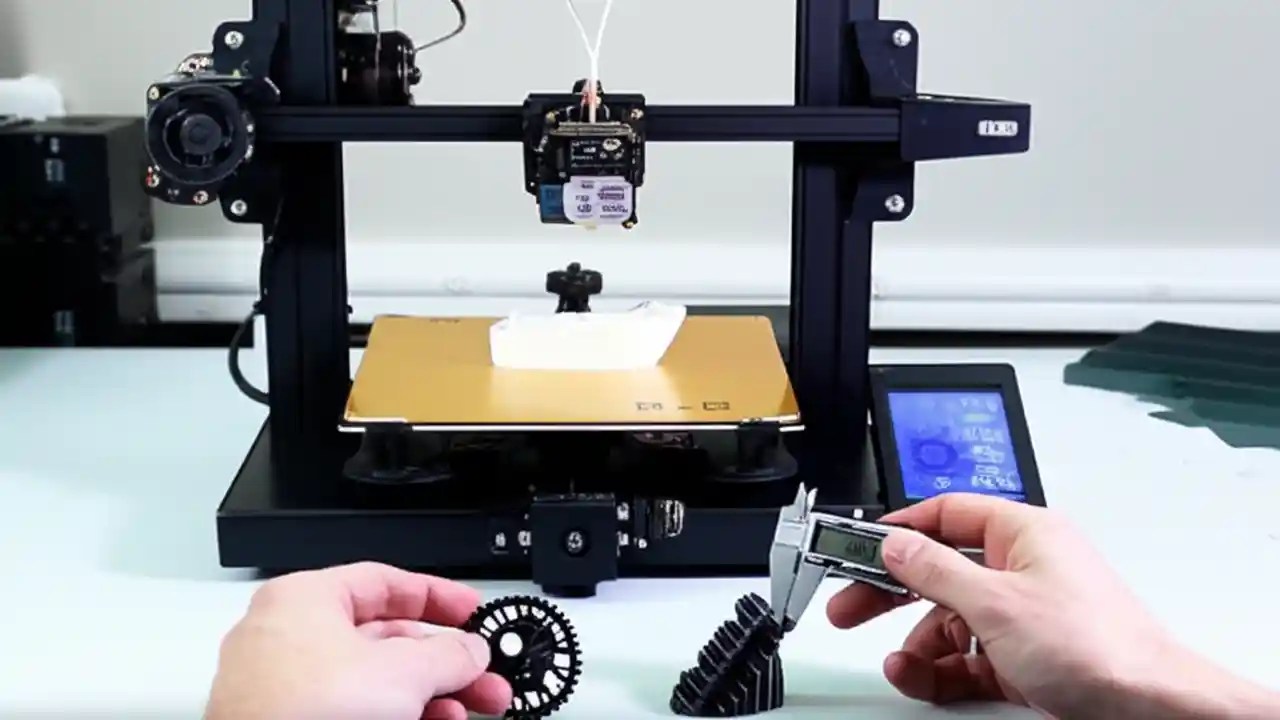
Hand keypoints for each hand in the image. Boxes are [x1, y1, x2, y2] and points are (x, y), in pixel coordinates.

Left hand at [205, 562, 511, 719]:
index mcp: (302, 600)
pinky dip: (393, 715)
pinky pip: (350, 711)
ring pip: (370, 682)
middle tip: (481, 674)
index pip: (383, 582)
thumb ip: (448, 653)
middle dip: (441, 661)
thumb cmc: (303, 715)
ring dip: (426, 694)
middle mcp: (284, 638)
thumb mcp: (402, 673)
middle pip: (383, 639)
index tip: (470, 613)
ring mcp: (280, 688)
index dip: (436, 596)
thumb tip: (469, 649)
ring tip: (466, 710)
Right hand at [825, 495, 1202, 717]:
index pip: (944, 515)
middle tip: (849, 605)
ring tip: (900, 663)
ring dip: (917, 643)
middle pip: (938, 570)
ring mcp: (1023, 615)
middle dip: (890, 591)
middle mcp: (1022, 569)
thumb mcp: (996, 602)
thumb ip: (935, 570)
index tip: (856, 545)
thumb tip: (895, 545)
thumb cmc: (1099, 647)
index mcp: (1022, 533)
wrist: (1152, 708)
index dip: (897, 530)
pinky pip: (966, 656)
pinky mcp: (1024, 657)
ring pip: (949, 620)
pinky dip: (940, 669)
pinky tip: (922, 677)